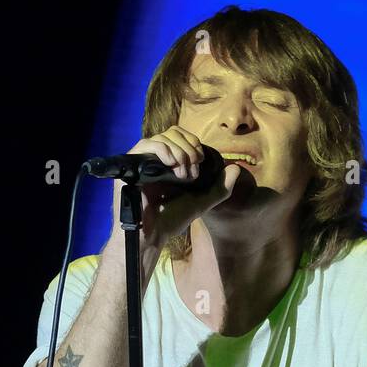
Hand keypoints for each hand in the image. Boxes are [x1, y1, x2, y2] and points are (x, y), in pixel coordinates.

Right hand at [110, 128, 242, 252]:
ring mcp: (142, 159)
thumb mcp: (202, 201)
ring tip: (182, 174)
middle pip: (173, 132)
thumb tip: (236, 168)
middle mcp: (155, 157)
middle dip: (188, 148)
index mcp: (169, 161)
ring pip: (162, 137)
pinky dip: (163, 150)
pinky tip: (171, 164)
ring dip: (179, 151)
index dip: (194, 143)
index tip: (201, 161)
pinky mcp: (130, 163)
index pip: (181, 136)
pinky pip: (147, 144)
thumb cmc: (171, 219)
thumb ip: (220, 187)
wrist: (152, 234)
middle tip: (193, 170)